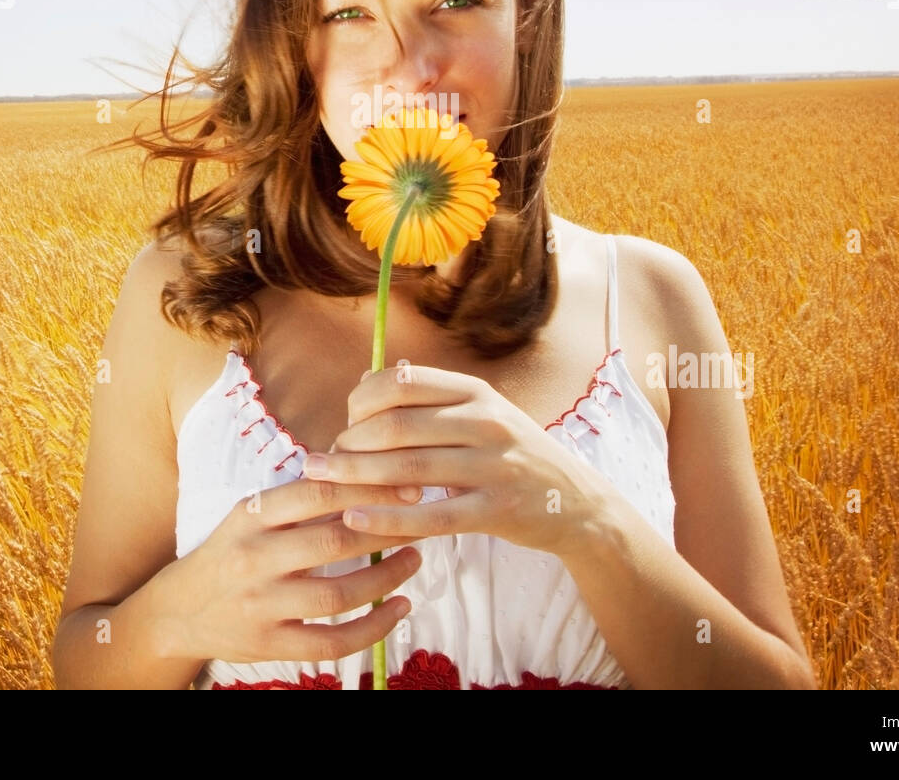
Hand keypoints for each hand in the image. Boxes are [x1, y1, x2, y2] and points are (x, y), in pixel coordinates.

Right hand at [156, 478, 424, 665]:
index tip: (407, 483)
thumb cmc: (228, 553)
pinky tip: (399, 607)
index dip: (367, 486)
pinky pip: (332, 641)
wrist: (175, 613)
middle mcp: (254, 558)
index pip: (317, 492)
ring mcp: (262, 606)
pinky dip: (373, 627)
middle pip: (334, 540)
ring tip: (416, 558)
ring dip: (387, 576)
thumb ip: (298, 499)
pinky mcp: (270, 645)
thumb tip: (364, 469)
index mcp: (251, 515)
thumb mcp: (250, 515)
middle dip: (387, 527)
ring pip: (338, 593)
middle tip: (422, 517)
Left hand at [306, 364, 611, 559]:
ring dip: (357, 474)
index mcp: (475, 391)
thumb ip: (428, 399)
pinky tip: (354, 517)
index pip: (403, 381)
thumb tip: (366, 382)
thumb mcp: (480, 412)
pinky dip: (387, 516)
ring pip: (409, 467)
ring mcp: (493, 466)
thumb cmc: (510, 454)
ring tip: (323, 480)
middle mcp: (485, 421)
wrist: (575, 501)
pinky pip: (431, 516)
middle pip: (398, 424)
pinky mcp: (496, 510)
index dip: (362, 399)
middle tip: (328, 458)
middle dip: (352, 441)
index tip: (347, 421)